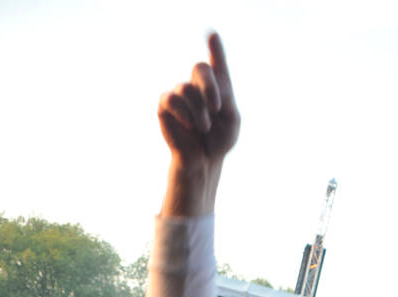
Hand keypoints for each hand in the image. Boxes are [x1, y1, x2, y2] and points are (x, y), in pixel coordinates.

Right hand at [158, 32, 239, 167]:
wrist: (203, 161)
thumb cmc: (218, 140)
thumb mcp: (231, 119)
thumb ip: (224, 96)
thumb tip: (202, 83)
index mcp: (218, 86)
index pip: (216, 62)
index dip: (215, 48)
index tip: (212, 35)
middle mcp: (197, 85)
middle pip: (200, 67)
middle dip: (209, 86)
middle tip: (217, 107)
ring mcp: (181, 93)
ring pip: (187, 89)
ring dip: (200, 112)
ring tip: (204, 128)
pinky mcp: (166, 104)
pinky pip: (172, 99)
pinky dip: (185, 114)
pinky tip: (189, 125)